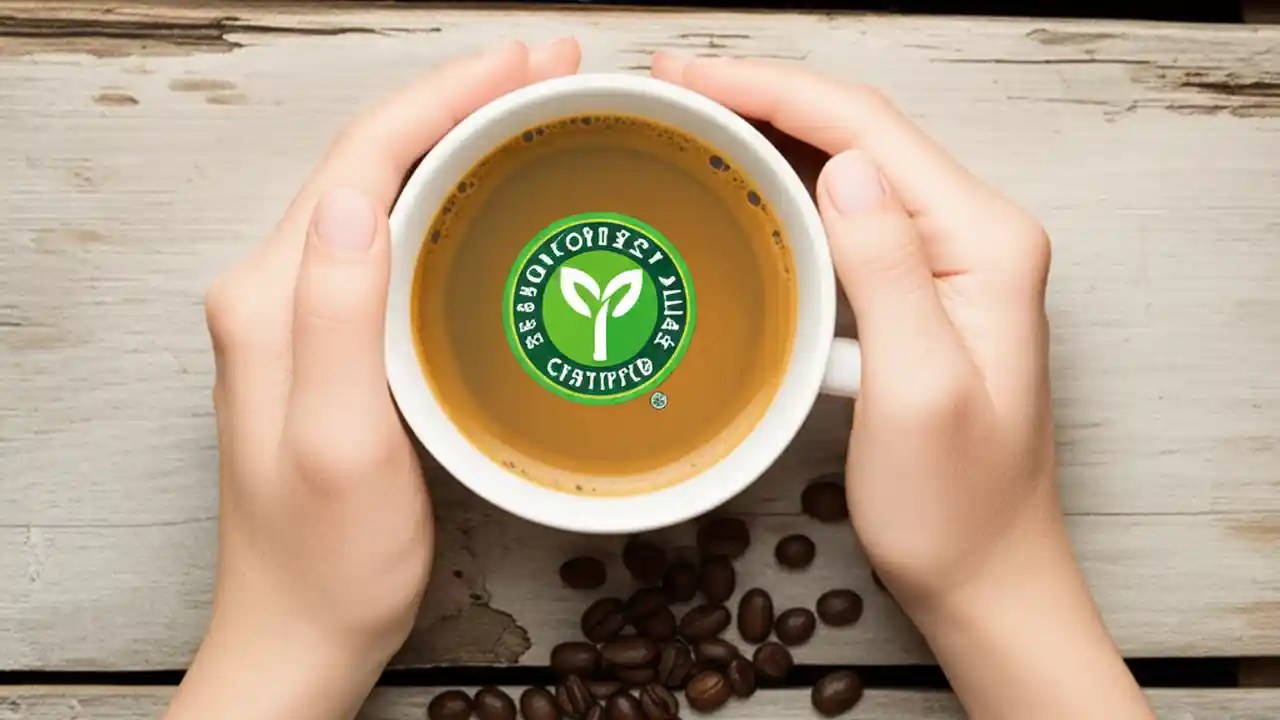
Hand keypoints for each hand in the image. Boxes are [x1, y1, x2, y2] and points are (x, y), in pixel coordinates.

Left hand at [167, 40, 581, 719]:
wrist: (301, 629)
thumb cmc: (327, 558)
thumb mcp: (338, 444)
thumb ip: (333, 316)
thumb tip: (350, 193)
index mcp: (273, 297)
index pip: (360, 158)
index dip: (446, 96)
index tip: (525, 65)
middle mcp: (277, 290)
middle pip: (372, 157)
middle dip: (461, 98)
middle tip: (549, 72)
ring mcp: (304, 314)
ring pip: (384, 190)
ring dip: (457, 137)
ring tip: (532, 111)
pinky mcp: (333, 341)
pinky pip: (392, 240)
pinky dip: (449, 197)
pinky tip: (494, 198)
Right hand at [653, 54, 1151, 718]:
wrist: (988, 574)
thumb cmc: (958, 506)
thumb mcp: (919, 391)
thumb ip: (890, 271)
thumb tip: (844, 166)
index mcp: (984, 243)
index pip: (867, 129)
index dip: (771, 90)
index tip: (688, 78)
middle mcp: (973, 236)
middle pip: (857, 132)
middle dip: (761, 97)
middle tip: (670, 88)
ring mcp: (948, 262)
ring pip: (849, 165)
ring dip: (771, 133)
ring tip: (691, 120)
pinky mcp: (920, 292)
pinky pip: (848, 216)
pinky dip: (787, 189)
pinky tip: (743, 188)